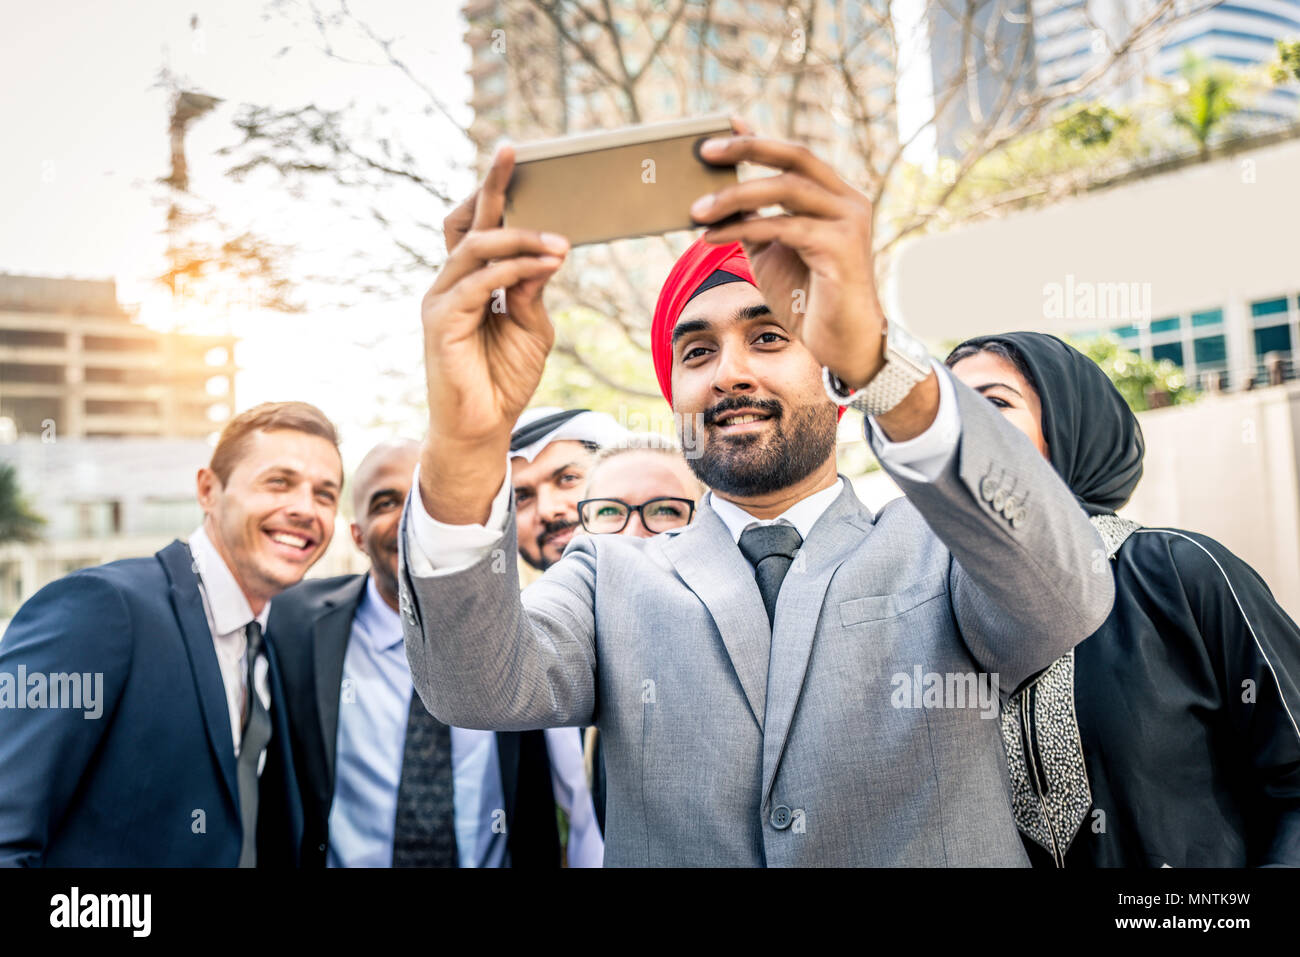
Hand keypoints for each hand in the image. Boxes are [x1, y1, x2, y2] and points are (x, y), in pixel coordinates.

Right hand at [420, 145, 569, 447]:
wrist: (484, 428)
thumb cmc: (504, 379)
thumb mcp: (532, 327)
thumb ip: (534, 290)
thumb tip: (548, 251)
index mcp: (471, 281)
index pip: (478, 225)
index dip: (492, 190)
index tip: (514, 155)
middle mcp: (450, 283)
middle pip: (465, 223)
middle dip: (488, 187)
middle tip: (514, 155)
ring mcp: (441, 300)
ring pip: (475, 248)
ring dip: (518, 238)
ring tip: (558, 242)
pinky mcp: (441, 321)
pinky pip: (478, 283)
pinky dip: (513, 270)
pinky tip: (543, 265)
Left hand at [690, 117, 887, 389]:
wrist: (841, 343)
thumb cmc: (808, 298)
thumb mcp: (771, 249)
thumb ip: (752, 218)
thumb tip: (715, 195)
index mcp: (835, 196)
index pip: (795, 155)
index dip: (759, 138)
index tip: (724, 125)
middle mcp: (848, 201)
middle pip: (796, 156)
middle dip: (748, 148)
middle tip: (705, 151)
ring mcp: (849, 221)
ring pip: (787, 189)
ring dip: (735, 195)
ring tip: (697, 209)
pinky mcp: (841, 247)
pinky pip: (783, 226)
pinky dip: (743, 227)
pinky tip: (712, 236)